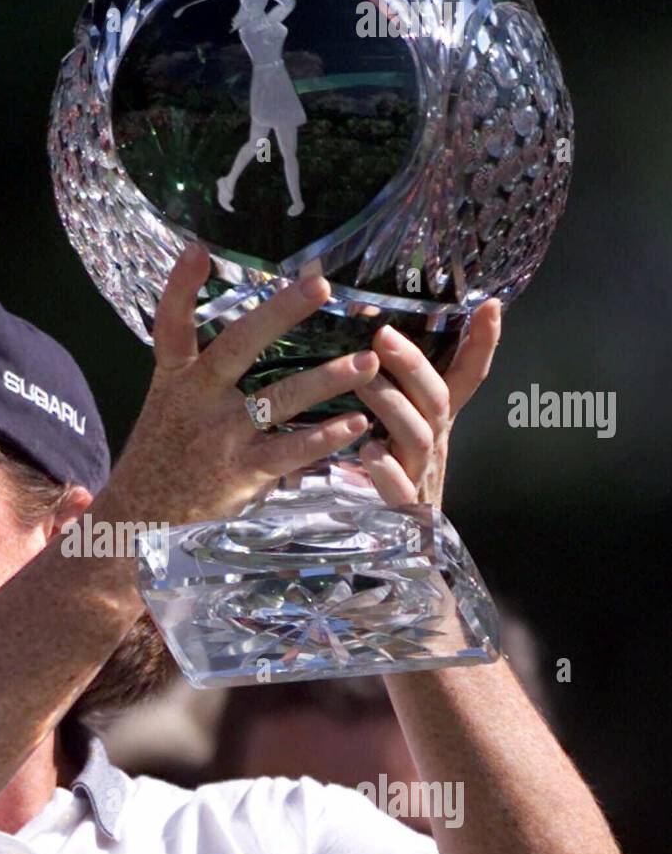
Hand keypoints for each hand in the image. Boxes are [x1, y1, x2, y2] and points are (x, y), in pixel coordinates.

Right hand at [96, 245, 379, 528]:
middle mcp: (197, 400)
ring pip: (279, 398)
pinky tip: (357, 424)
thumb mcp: (169, 405)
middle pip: (238, 346)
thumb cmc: (165, 456)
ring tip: (368, 362)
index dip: (181, 288)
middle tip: (321, 285)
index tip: (199, 250)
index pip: (171, 326)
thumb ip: (202, 371)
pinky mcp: (242, 472)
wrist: (143, 518)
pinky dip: (326, 437)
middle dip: (280, 313)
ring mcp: (221, 436)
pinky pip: (292, 449)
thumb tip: (252, 329)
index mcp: (174, 379)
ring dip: (327, 379)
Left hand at [354, 301, 501, 507]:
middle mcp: (434, 442)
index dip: (482, 344)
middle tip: (383, 335)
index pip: (468, 377)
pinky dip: (385, 470)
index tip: (490, 306)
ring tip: (364, 381)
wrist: (406, 547)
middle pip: (436, 399)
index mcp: (437, 420)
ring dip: (391, 405)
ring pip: (416, 436)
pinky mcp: (401, 509)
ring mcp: (420, 475)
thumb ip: (398, 389)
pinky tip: (369, 453)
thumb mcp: (401, 426)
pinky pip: (399, 490)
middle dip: (413, 365)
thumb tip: (377, 333)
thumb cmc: (394, 474)